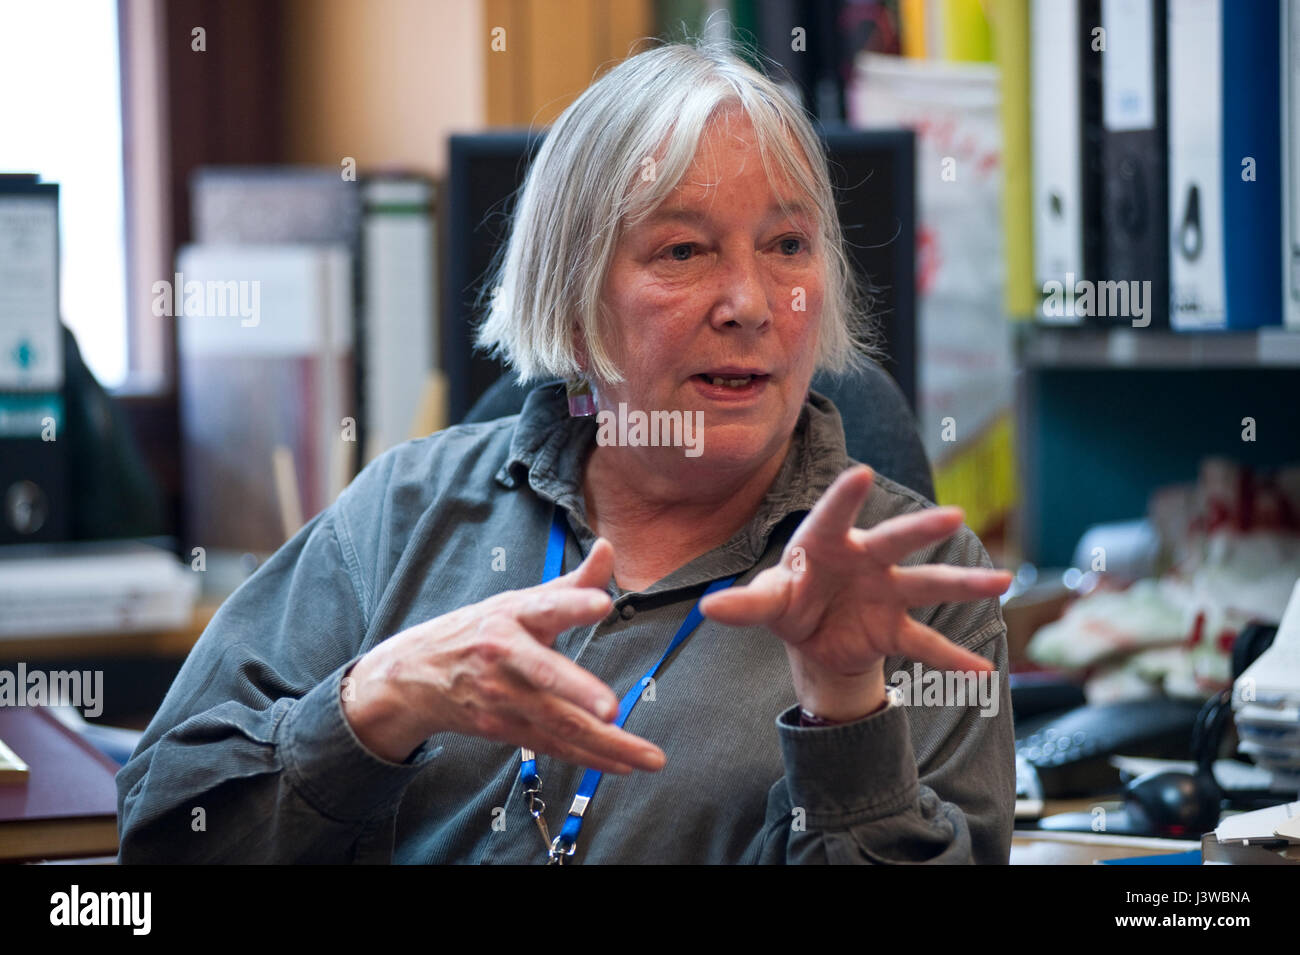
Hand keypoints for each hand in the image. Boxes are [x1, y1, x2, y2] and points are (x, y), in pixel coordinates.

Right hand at [342, 539, 665, 773]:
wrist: (414, 674)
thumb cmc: (480, 631)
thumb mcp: (519, 601)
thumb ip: (572, 583)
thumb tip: (609, 548)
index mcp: (512, 615)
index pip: (546, 606)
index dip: (574, 604)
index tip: (601, 602)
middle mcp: (505, 655)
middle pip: (546, 674)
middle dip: (578, 691)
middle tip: (612, 708)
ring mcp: (501, 696)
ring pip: (557, 723)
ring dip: (606, 743)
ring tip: (648, 758)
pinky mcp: (501, 728)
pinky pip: (553, 746)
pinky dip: (590, 757)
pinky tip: (623, 764)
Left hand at [700, 465, 1012, 720]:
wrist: (812, 636)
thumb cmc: (789, 599)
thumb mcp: (766, 602)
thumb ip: (744, 605)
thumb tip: (709, 607)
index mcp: (826, 543)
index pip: (834, 515)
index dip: (846, 497)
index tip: (862, 474)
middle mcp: (865, 560)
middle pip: (896, 542)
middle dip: (922, 531)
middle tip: (955, 515)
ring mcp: (885, 594)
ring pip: (927, 585)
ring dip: (963, 584)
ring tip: (1002, 580)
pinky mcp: (893, 629)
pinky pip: (925, 646)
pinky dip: (951, 660)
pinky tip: (982, 673)